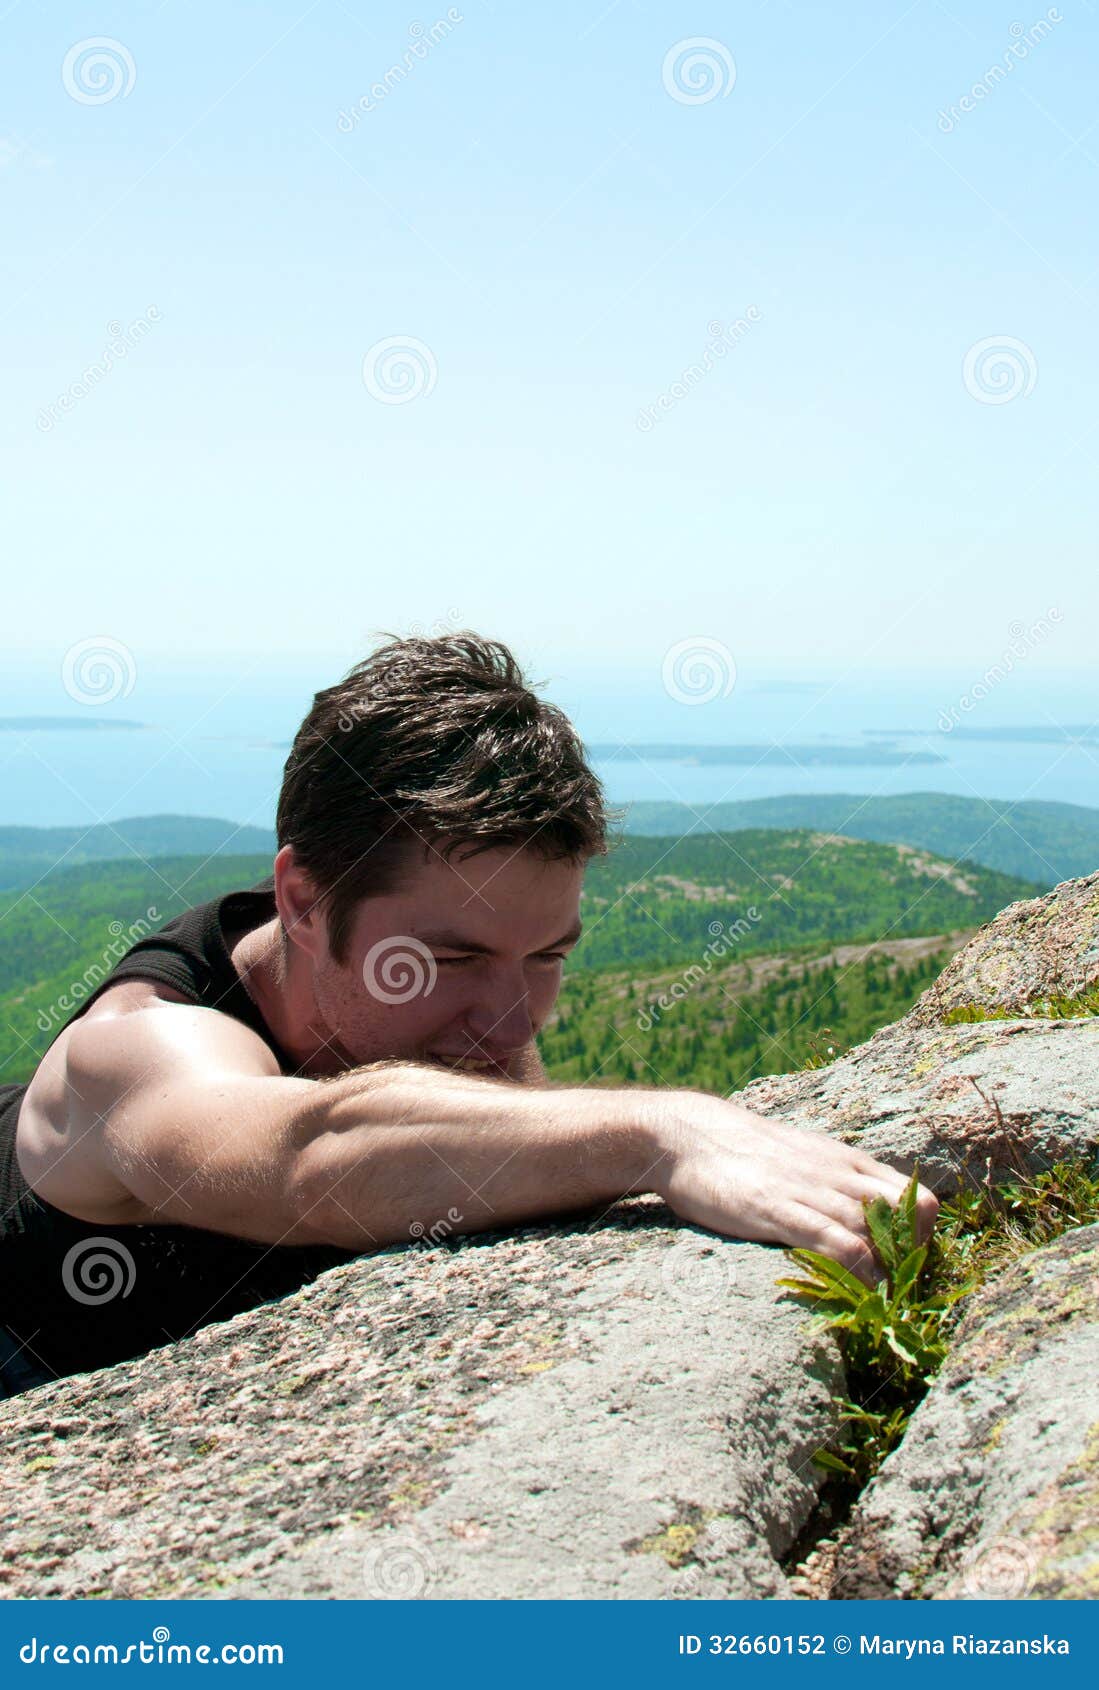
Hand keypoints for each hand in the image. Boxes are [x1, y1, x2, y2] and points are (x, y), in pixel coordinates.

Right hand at [649, 1090, 937, 1284]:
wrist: (687, 1135)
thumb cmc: (741, 1153)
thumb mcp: (800, 1159)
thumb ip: (829, 1182)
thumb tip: (853, 1215)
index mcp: (849, 1162)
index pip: (918, 1199)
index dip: (921, 1239)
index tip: (903, 1267)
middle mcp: (841, 1174)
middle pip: (913, 1216)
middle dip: (913, 1258)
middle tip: (893, 1289)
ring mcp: (814, 1192)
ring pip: (882, 1232)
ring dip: (888, 1273)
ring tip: (879, 1302)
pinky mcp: (782, 1212)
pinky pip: (841, 1246)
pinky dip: (859, 1275)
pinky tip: (856, 1294)